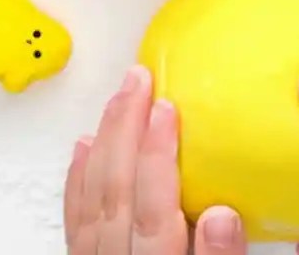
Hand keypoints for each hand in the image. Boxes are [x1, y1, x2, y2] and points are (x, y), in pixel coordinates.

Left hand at [64, 65, 247, 254]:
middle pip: (117, 190)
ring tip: (118, 99)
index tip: (166, 107)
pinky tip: (84, 147)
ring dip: (105, 142)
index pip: (154, 206)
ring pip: (95, 197)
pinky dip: (78, 179)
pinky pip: (76, 217)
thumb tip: (222, 217)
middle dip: (126, 128)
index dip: (158, 153)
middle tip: (138, 81)